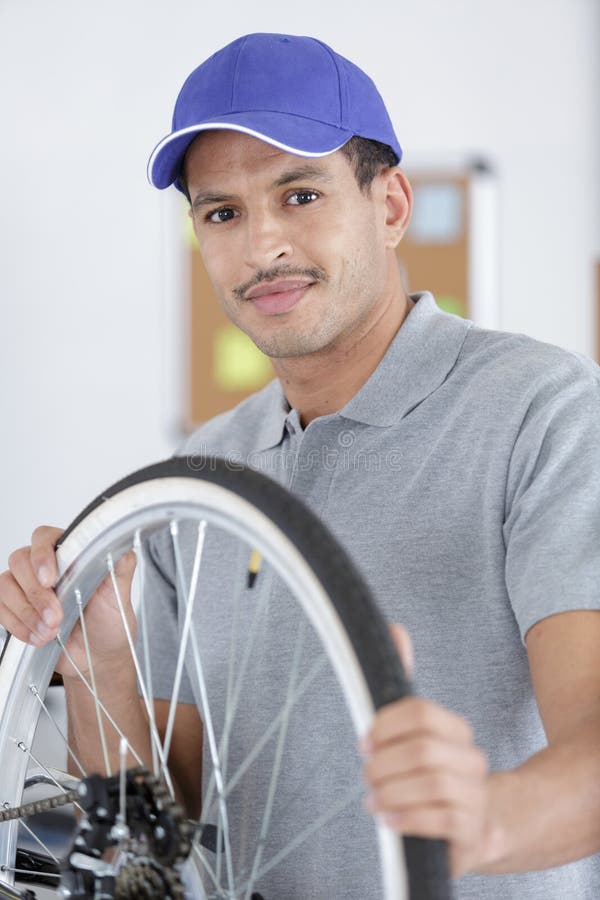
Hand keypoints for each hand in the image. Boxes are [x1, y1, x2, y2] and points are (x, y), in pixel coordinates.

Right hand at [0, 526, 136, 679]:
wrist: (98, 658)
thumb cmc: (110, 623)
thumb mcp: (120, 596)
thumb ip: (120, 569)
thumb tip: (124, 545)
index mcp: (71, 554)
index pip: (44, 537)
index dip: (42, 556)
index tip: (50, 580)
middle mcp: (46, 566)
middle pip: (20, 561)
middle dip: (36, 593)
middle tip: (56, 618)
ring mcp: (28, 587)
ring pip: (6, 585)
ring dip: (26, 612)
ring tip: (50, 632)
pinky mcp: (15, 608)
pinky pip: (0, 608)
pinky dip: (17, 625)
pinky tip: (38, 637)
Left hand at [362, 624, 500, 876]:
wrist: (467, 829)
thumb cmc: (427, 777)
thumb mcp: (411, 732)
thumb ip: (402, 683)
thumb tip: (395, 628)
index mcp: (457, 731)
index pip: (420, 712)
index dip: (385, 726)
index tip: (365, 743)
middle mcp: (472, 759)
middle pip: (422, 749)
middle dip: (383, 765)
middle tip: (367, 776)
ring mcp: (476, 796)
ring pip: (430, 784)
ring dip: (390, 793)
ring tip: (375, 800)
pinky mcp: (472, 831)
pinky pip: (440, 819)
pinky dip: (406, 818)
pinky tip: (389, 819)